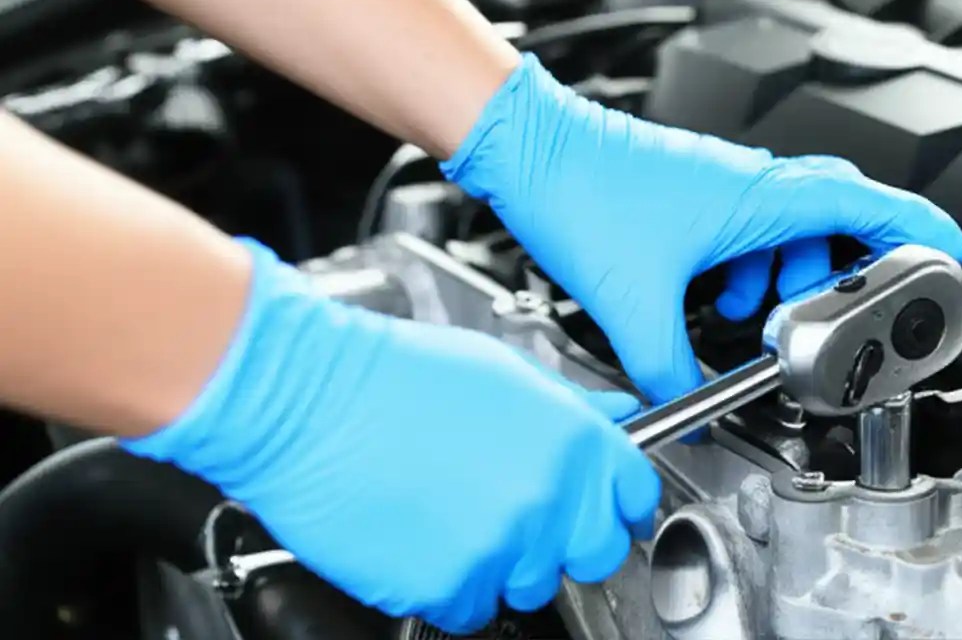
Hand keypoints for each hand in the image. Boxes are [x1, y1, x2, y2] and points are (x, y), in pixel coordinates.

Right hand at [121, 240, 659, 633]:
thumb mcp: (504, 370)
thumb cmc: (396, 377)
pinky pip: (469, 608)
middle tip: (518, 515)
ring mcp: (504, 548)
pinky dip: (448, 585)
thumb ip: (571, 406)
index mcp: (574, 440)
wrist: (309, 401)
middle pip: (597, 554)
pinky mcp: (451, 587)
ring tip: (452, 513)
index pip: (636, 496)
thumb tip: (617, 418)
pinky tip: (421, 536)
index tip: (595, 506)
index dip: (614, 502)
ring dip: (502, 563)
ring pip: (531, 585)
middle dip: (565, 541)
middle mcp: (550, 497)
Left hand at [443, 54, 961, 403]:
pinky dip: (751, 264)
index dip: (916, 229)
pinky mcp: (695, 189)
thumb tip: (690, 407)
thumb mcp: (633, 303)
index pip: (864, 206)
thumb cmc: (581, 192)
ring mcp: (722, 182)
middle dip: (851, 264)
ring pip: (790, 224)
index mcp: (757, 199)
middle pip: (837, 214)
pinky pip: (749, 226)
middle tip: (852, 304)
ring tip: (762, 314)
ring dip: (790, 271)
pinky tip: (720, 295)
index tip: (949, 251)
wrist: (528, 148)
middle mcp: (748, 183)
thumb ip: (668, 368)